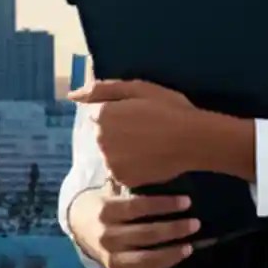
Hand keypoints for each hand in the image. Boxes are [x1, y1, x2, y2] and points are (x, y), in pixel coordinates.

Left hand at [68, 79, 197, 187]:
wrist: (195, 140)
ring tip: (149, 146)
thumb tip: (72, 95)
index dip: (119, 114)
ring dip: (123, 150)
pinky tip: (148, 159)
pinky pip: (120, 170)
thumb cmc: (169, 109)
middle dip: (119, 132)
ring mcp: (110, 160)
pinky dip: (131, 166)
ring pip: (110, 153)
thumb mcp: (137, 88)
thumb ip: (101, 90)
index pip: (98, 114)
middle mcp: (99, 138)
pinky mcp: (122, 178)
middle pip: (102, 135)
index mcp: (101, 115)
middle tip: (146, 131)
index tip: (138, 116)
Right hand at [68, 182, 196, 267]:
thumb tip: (163, 172)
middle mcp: (106, 235)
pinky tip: (179, 255)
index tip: (186, 201)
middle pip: (145, 233)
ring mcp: (111, 256)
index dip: (163, 205)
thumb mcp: (109, 192)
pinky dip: (165, 263)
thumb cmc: (104, 205)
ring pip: (146, 257)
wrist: (80, 227)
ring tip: (190, 245)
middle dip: (173, 228)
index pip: (137, 207)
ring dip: (171, 251)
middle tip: (195, 223)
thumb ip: (130, 186)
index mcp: (105, 211)